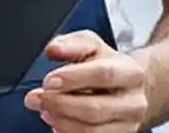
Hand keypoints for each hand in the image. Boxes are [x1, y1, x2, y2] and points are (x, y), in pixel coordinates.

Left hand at [23, 31, 149, 132]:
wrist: (127, 88)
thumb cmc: (104, 64)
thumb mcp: (90, 45)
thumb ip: (70, 43)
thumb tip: (53, 49)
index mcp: (130, 72)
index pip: (103, 75)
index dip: (72, 78)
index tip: (48, 81)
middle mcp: (134, 102)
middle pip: (95, 109)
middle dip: (59, 104)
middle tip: (35, 98)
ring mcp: (128, 125)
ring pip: (91, 130)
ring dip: (61, 121)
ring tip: (44, 110)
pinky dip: (67, 132)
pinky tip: (56, 122)